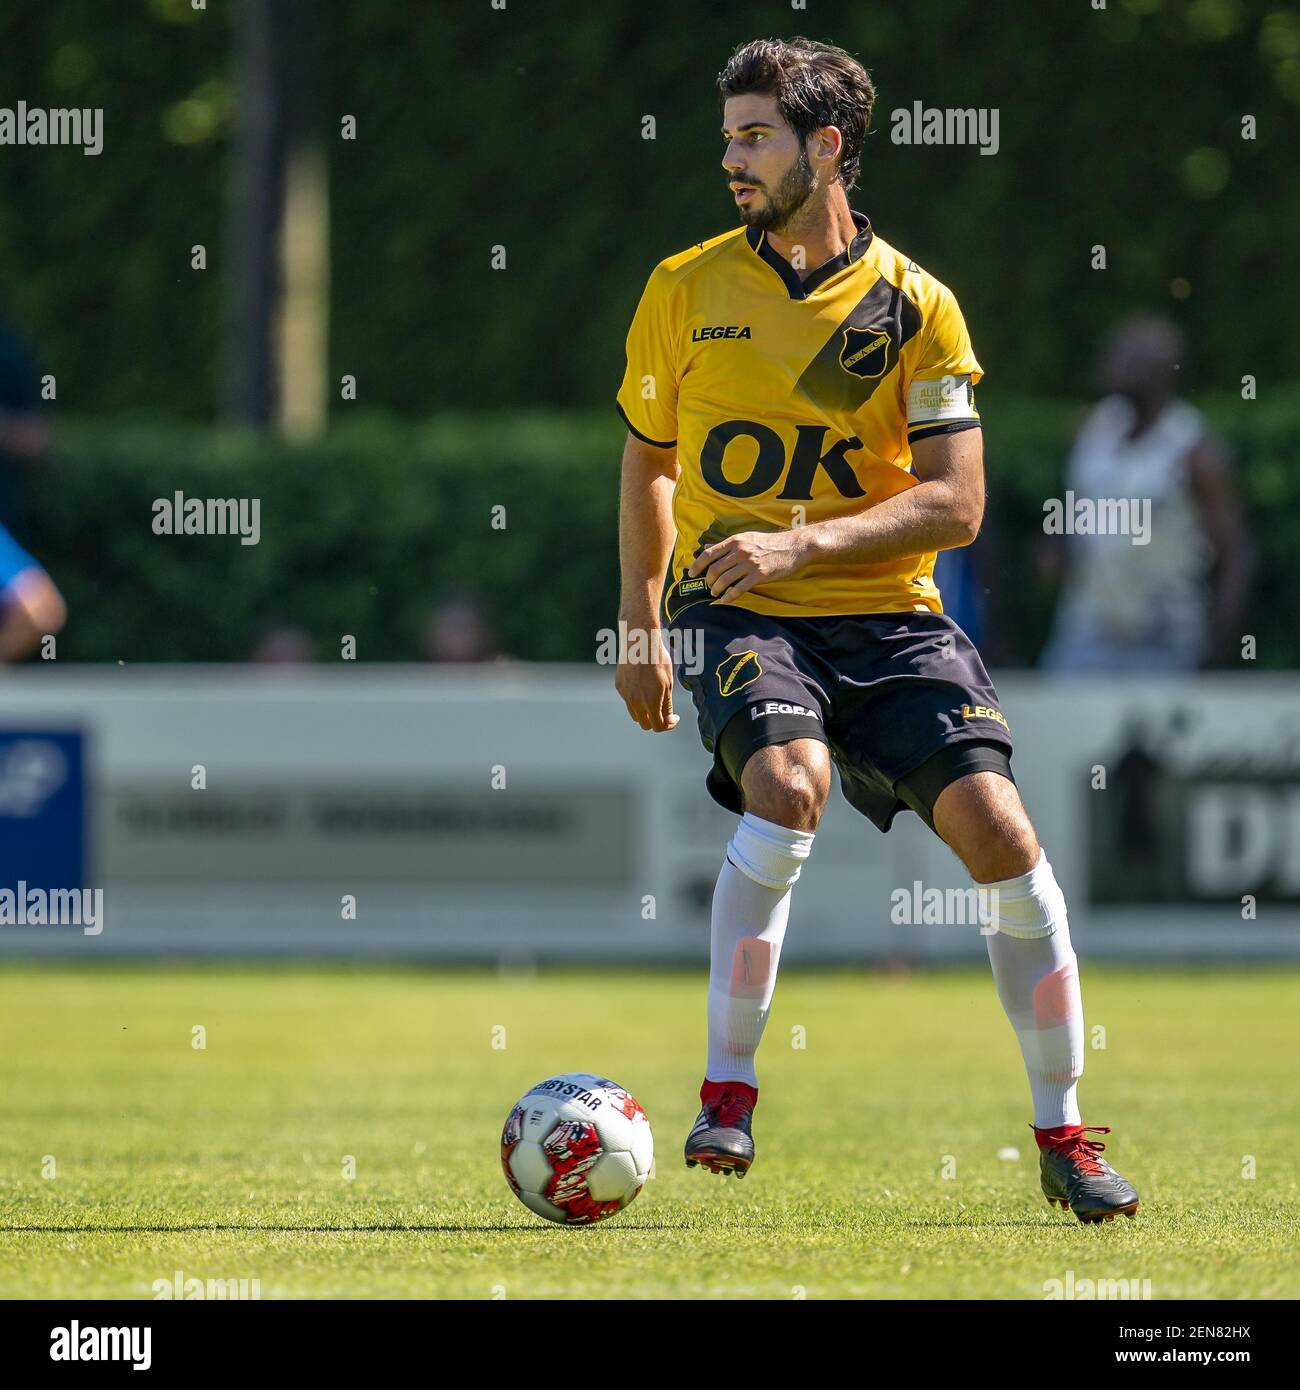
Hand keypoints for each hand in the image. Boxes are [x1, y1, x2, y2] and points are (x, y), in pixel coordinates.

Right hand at [613, 621, 679, 731]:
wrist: (640, 642)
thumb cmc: (658, 660)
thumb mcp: (668, 683)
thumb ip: (667, 704)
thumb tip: (668, 719)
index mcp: (651, 702)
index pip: (658, 726)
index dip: (668, 725)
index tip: (674, 718)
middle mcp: (636, 702)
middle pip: (645, 724)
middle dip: (656, 722)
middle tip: (665, 713)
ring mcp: (625, 695)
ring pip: (635, 714)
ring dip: (645, 712)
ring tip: (654, 699)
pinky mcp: (619, 687)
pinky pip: (628, 700)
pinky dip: (636, 700)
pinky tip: (643, 685)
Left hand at [688, 528, 813, 602]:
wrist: (792, 546)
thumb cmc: (768, 542)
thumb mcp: (745, 538)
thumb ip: (726, 545)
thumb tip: (706, 547)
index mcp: (735, 541)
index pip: (709, 553)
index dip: (697, 565)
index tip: (691, 573)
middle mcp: (740, 551)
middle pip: (715, 569)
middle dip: (708, 580)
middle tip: (709, 586)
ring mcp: (750, 563)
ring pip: (724, 579)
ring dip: (716, 589)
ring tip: (715, 593)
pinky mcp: (759, 575)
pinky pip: (739, 588)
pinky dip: (729, 596)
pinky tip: (726, 600)